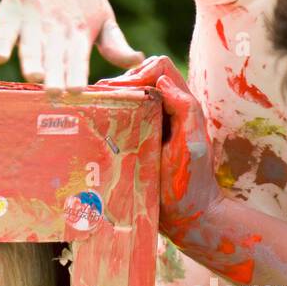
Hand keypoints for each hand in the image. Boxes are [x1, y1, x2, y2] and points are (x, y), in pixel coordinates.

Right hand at [0, 0, 142, 91]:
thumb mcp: (103, 18)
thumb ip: (115, 44)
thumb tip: (138, 61)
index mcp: (79, 33)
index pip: (77, 58)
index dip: (76, 73)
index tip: (76, 91)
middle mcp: (55, 29)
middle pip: (53, 56)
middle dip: (54, 73)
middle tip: (54, 92)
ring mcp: (31, 22)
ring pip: (31, 45)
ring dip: (32, 60)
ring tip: (33, 75)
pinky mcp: (10, 15)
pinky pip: (4, 31)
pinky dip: (1, 42)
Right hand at [98, 57, 227, 253]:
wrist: (188, 215)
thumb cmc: (192, 183)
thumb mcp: (193, 145)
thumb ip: (185, 110)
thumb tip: (160, 81)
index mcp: (181, 106)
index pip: (159, 70)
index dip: (138, 73)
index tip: (118, 91)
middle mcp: (167, 111)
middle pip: (142, 78)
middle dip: (120, 82)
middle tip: (97, 97)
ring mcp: (153, 127)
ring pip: (131, 97)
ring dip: (112, 98)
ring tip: (93, 106)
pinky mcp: (140, 143)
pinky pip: (124, 120)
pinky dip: (110, 116)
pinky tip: (95, 125)